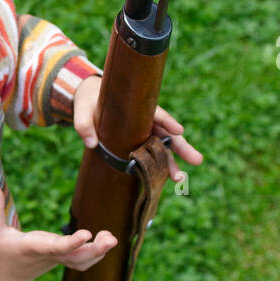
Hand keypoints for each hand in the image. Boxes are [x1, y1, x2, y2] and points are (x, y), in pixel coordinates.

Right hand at [0, 184, 117, 280]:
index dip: (72, 242)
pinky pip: (81, 262)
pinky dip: (95, 255)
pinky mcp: (60, 260)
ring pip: (81, 262)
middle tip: (111, 238)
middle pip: (75, 258)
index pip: (55, 247)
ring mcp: (55, 260)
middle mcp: (47, 256)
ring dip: (98, 253)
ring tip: (111, 238)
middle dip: (94, 251)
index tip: (87, 234)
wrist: (1, 279)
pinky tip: (104, 242)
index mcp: (32, 248)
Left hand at [73, 73, 204, 183]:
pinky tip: (166, 179)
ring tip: (180, 179)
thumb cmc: (88, 101)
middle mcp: (145, 120)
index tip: (178, 130)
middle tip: (197, 160)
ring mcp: (143, 133)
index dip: (166, 121)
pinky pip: (152, 155)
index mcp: (136, 107)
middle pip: (167, 133)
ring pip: (162, 148)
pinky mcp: (138, 143)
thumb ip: (84, 124)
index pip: (155, 113)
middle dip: (181, 147)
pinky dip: (159, 166)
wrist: (90, 100)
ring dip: (171, 163)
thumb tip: (92, 144)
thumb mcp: (82, 109)